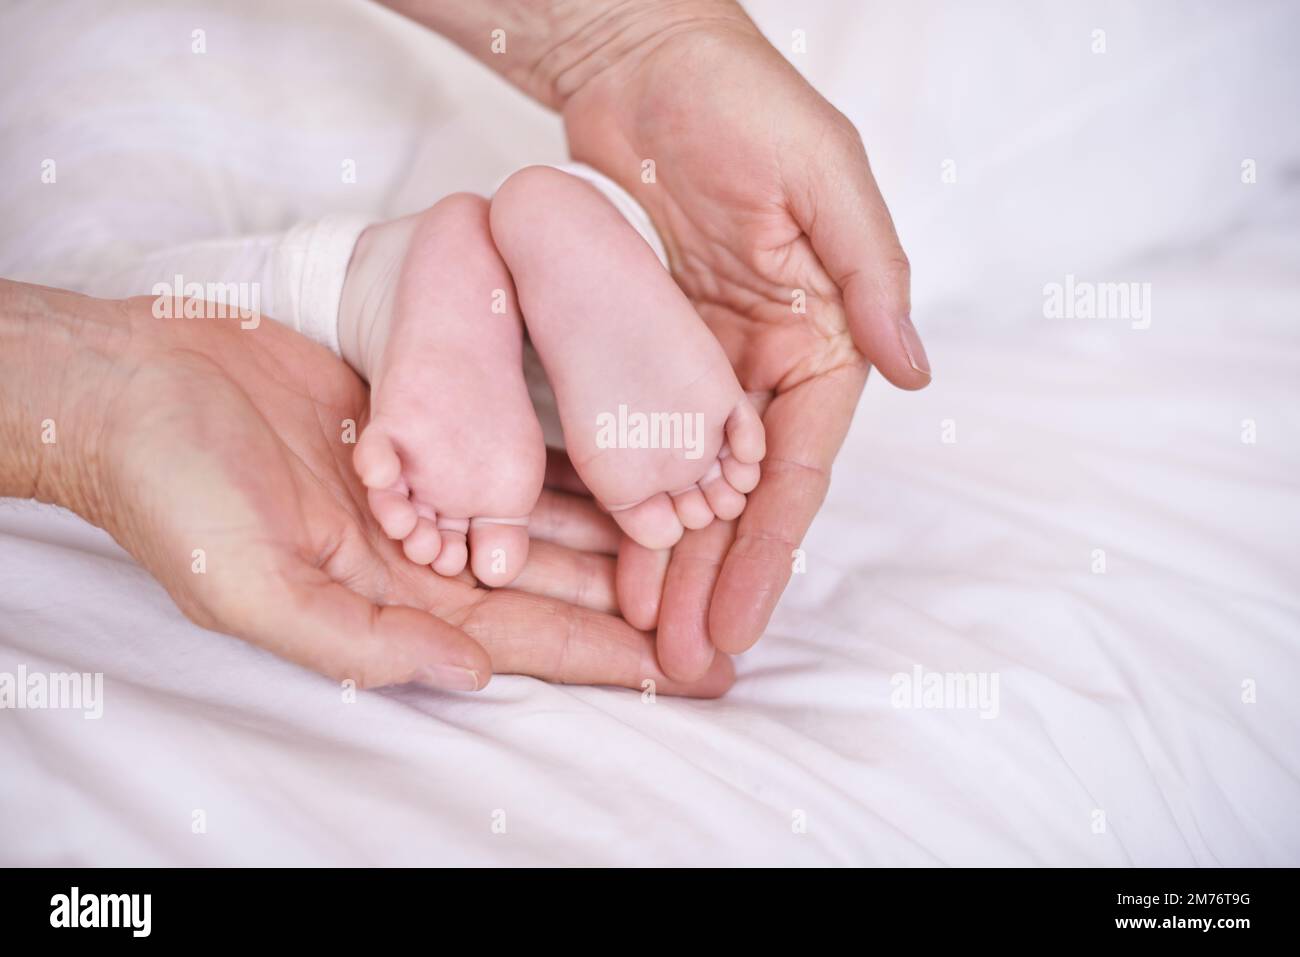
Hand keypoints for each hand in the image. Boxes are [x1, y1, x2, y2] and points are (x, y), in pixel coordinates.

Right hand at [0, 280, 730, 695]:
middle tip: (713, 601)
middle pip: (548, 580)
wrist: (132, 382)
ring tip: (695, 527)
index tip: (678, 669)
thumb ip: (364, 641)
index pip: (520, 638)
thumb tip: (473, 678)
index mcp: (391, 600)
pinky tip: (625, 448)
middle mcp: (421, 550)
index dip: (599, 656)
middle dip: (627, 595)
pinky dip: (565, 449)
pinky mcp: (422, 420)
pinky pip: (512, 438)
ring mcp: (425, 482)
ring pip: (540, 510)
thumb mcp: (256, 588)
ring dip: (611, 523)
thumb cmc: (177, 493)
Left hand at [560, 5, 930, 677]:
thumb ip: (870, 278)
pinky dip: (620, 496)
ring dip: (668, 560)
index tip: (745, 625)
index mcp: (817, 339)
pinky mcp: (635, 347)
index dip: (771, 553)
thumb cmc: (743, 104)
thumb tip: (914, 373)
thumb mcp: (826, 181)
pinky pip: (627, 436)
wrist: (640, 60)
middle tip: (687, 663)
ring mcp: (693, 363)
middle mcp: (757, 366)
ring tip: (647, 639)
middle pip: (736, 497)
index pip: (796, 471)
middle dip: (715, 581)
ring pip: (681, 483)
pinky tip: (607, 556)